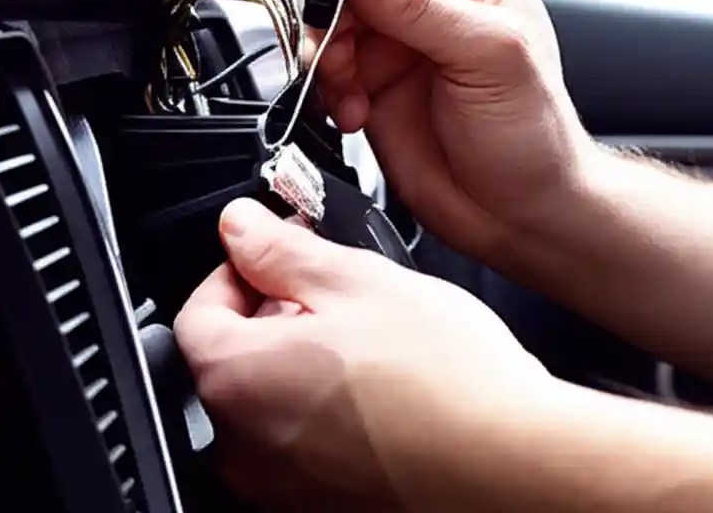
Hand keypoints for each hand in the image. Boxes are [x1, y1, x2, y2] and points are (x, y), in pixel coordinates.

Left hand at [175, 199, 552, 511]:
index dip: (238, 269)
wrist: (515, 468)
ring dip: (302, 368)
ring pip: (271, 407)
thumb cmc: (445, 383)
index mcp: (234, 379)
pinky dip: (328, 418)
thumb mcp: (356, 281)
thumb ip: (280, 251)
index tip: (277, 253)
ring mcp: (281, 489)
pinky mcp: (323, 508)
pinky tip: (385, 396)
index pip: (197, 310)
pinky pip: (306, 450)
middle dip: (274, 317)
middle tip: (335, 293)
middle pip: (233, 361)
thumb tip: (238, 228)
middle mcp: (243, 446)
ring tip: (371, 346)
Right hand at [302, 0, 591, 270]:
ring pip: (326, 18)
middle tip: (331, 41)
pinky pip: (323, 69)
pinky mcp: (369, 83)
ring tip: (349, 88)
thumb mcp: (486, 55)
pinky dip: (327, 91)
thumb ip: (416, 7)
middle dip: (329, 4)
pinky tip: (356, 113)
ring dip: (324, 54)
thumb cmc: (532, 133)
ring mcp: (394, 40)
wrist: (520, 212)